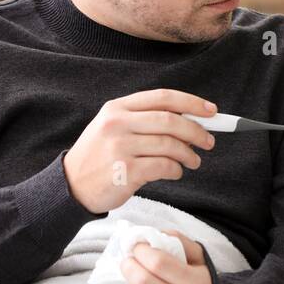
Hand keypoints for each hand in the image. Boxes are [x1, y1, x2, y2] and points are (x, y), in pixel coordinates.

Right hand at [64, 89, 217, 213]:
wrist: (71, 185)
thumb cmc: (100, 156)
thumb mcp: (114, 128)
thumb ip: (146, 120)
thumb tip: (193, 121)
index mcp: (117, 108)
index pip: (163, 98)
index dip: (192, 103)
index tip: (211, 111)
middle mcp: (117, 124)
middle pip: (171, 121)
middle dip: (197, 131)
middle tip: (209, 141)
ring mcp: (120, 147)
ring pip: (170, 145)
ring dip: (189, 154)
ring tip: (193, 161)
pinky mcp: (125, 171)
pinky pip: (164, 167)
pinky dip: (176, 170)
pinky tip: (175, 172)